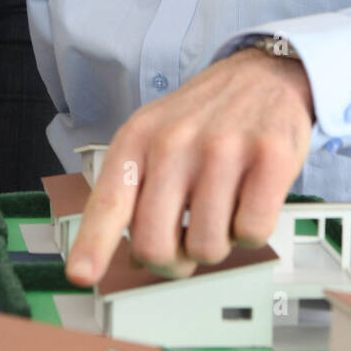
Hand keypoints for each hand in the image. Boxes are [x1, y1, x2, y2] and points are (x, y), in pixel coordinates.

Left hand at [65, 48, 314, 286]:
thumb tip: (132, 257)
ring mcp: (223, 148)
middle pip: (156, 244)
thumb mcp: (156, 137)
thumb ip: (137, 192)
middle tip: (186, 244)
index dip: (92, 244)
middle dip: (173, 261)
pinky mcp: (269, 157)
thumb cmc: (207, 117)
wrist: (266, 74)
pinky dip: (251, 231)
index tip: (81, 275)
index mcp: (138, 139)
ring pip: (207, 247)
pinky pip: (251, 232)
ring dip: (217, 243)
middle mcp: (174, 142)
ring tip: (223, 209)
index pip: (109, 202)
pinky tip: (249, 201)